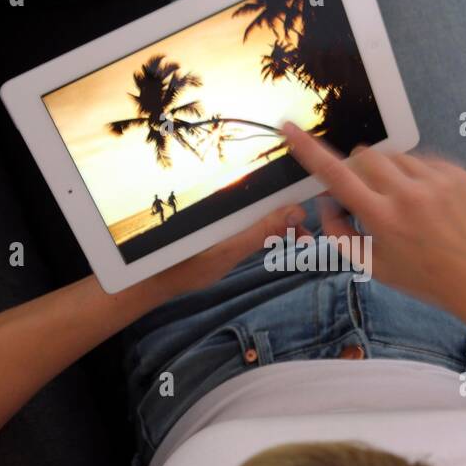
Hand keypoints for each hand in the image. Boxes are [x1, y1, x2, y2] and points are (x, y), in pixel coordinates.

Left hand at [141, 199, 309, 305]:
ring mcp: (224, 210)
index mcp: (230, 199)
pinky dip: (265, 226)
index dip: (291, 196)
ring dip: (280, 221)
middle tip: (304, 237)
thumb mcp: (230, 251)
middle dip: (290, 212)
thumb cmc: (189, 266)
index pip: (267, 186)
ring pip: (260, 207)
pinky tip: (274, 239)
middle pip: (266, 196)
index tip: (307, 216)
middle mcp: (227, 199)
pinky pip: (250, 216)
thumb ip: (262, 230)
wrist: (158, 278)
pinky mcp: (221, 220)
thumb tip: (295, 211)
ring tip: (295, 239)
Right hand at [281, 122, 465, 317]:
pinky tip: (428, 205)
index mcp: (383, 218)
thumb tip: (325, 202)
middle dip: (356, 169)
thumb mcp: (373, 266)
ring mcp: (436, 180)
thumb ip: (340, 233)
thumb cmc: (425, 278)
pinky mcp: (457, 174)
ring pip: (393, 157)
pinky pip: (422, 162)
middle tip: (365, 194)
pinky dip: (415, 177)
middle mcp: (408, 194)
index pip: (336, 174)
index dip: (309, 149)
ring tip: (405, 206)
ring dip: (387, 174)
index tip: (291, 128)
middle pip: (364, 156)